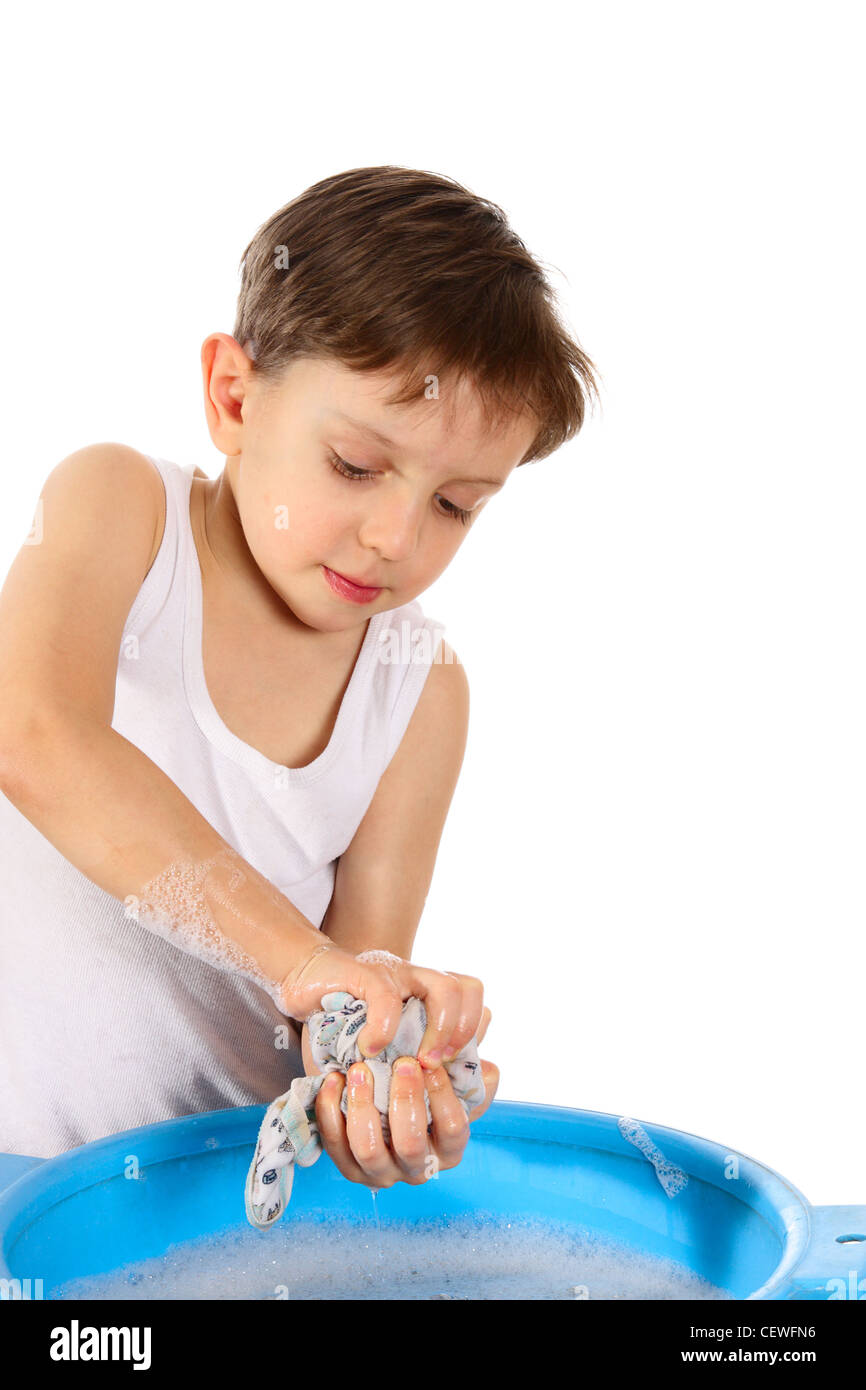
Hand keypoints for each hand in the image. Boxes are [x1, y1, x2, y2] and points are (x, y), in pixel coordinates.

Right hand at [279, 943, 485, 1068]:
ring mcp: (397, 973)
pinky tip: (369, 1050)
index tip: (453, 1069)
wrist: (306, 980)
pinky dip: (382, 1029)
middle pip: (469, 990)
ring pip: (445, 989)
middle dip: (462, 1032)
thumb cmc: (345, 1021)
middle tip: (435, 1068)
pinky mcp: (368, 973)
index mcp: (428, 994)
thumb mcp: (382, 1045)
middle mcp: (419, 979)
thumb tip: (443, 1087)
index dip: (473, 1031)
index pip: (473, 997)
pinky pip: (387, 998)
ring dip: (438, 1031)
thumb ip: (412, 1060)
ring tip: (414, 1063)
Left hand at [310, 1007, 498, 1188]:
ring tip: (359, 1070)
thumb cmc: (422, 1085)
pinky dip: (331, 1111)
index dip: (443, 1096)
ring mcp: (381, 1172)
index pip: (453, 1129)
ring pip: (369, 1150)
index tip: (430, 1062)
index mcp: (449, 1148)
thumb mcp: (447, 1070)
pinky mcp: (348, 1167)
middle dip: (405, 1100)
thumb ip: (464, 1049)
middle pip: (411, 1145)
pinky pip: (335, 1144)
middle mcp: (416, 1167)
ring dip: (363, 1107)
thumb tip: (483, 1019)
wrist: (380, 1100)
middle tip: (400, 1063)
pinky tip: (333, 1080)